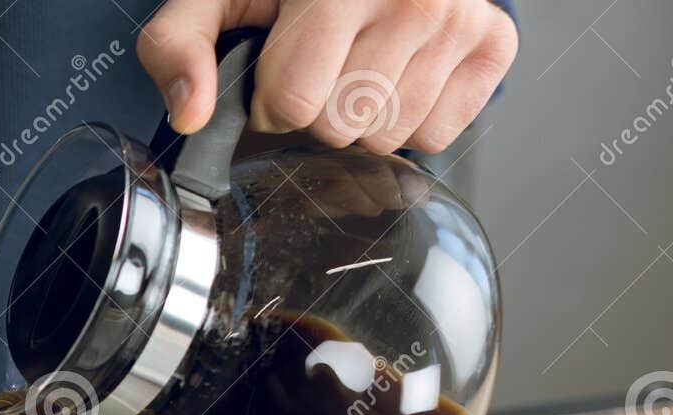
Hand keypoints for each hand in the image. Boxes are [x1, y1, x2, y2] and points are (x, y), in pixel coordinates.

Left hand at [138, 0, 517, 153]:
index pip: (294, 103)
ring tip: (357, 62)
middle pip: (341, 126)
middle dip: (316, 111)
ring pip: (386, 137)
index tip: (275, 72)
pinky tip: (395, 71)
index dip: (270, 102)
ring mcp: (460, 19)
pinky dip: (409, 119)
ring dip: (360, 116)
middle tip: (320, 62)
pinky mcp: (494, 45)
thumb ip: (178, 46)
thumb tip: (189, 113)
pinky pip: (434, 136)